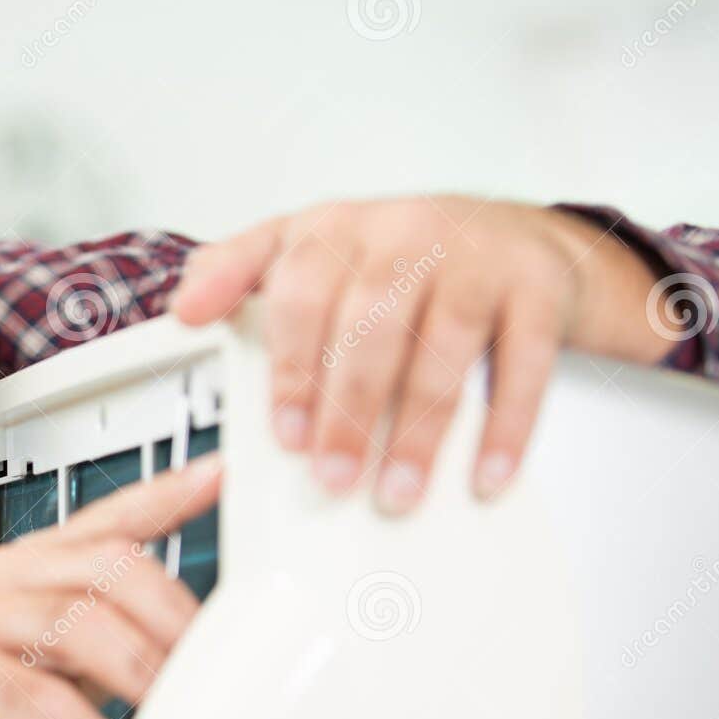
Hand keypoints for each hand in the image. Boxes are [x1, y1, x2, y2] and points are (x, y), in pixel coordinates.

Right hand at [0, 454, 220, 718]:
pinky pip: (39, 701)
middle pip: (107, 566)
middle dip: (172, 616)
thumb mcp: (40, 670)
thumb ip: (99, 651)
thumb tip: (181, 659)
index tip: (218, 475)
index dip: (164, 495)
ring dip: (140, 674)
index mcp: (25, 569)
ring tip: (174, 717)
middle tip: (215, 664)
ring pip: (78, 625)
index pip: (104, 519)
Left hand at [168, 196, 669, 512]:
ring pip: (443, 348)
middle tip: (332, 477)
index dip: (290, 368)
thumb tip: (183, 307)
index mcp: (337, 227)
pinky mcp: (535, 287)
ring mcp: (475, 258)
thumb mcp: (307, 243)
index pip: (300, 292)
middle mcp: (405, 233)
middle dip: (347, 410)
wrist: (509, 232)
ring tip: (395, 490)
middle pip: (369, 326)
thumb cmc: (394, 253)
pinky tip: (484, 474)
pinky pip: (523, 362)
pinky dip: (507, 426)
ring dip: (416, 431)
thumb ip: (237, 271)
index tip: (284, 433)